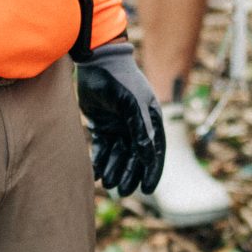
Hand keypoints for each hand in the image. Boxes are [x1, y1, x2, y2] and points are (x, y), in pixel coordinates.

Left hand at [75, 41, 165, 196]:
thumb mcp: (132, 103)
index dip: (151, 172)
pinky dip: (101, 161)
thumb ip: (140, 128)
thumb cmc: (120, 79)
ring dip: (114, 170)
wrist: (97, 61)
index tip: (146, 190)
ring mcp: (119, 126)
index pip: (154, 151)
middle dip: (129, 174)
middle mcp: (137, 125)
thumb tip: (148, 155)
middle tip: (121, 191)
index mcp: (151, 120)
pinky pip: (103, 149)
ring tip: (108, 183)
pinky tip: (97, 173)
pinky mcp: (102, 125)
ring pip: (118, 155)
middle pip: (135, 157)